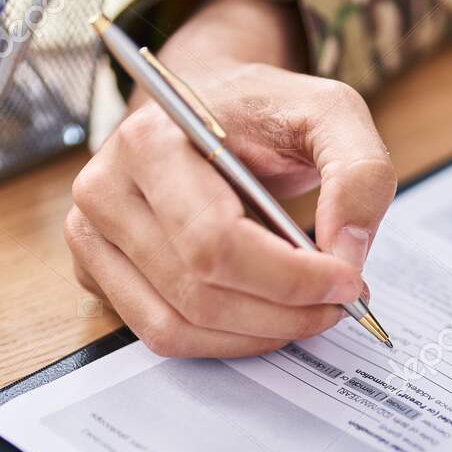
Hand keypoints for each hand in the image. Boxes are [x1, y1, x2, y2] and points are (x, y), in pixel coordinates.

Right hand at [67, 0, 396, 356]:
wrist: (206, 110)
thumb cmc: (261, 112)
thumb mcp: (330, 112)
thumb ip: (359, 172)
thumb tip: (348, 255)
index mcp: (150, 141)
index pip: (215, 243)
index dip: (290, 278)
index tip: (347, 281)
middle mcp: (105, 190)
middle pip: (199, 292)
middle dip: (283, 312)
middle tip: (338, 303)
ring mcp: (92, 237)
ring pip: (177, 328)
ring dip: (257, 335)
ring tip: (307, 311)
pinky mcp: (99, 273)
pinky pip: (163, 335)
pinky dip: (225, 341)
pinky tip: (265, 316)